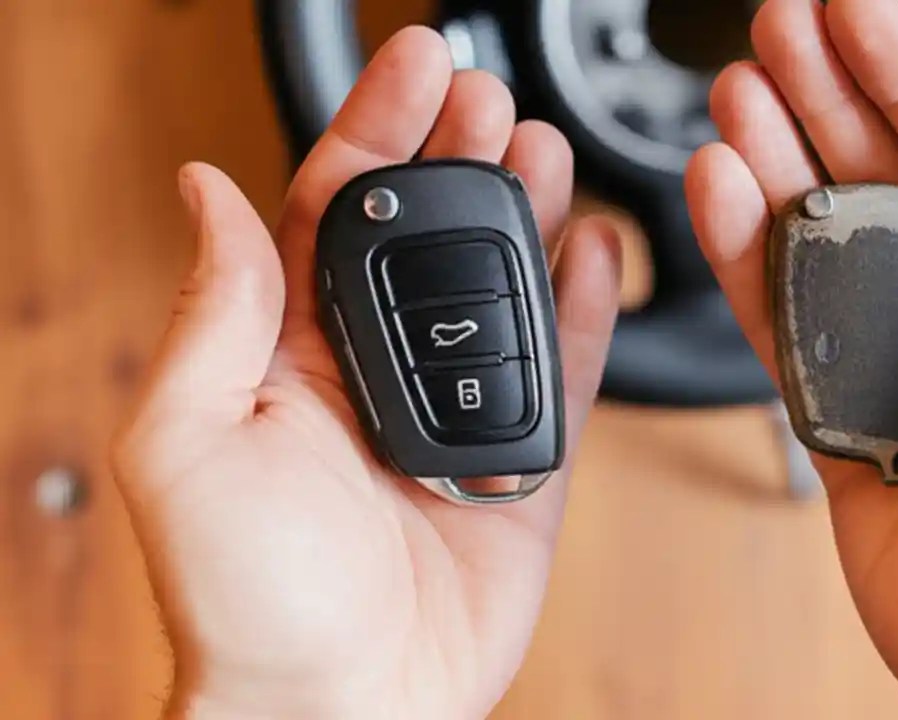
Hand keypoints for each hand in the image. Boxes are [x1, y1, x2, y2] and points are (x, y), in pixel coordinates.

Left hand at [112, 28, 621, 719]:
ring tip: (547, 149)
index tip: (420, 64)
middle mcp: (374, 375)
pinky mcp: (522, 466)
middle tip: (495, 99)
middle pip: (428, 238)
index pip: (335, 211)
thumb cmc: (245, 603)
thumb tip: (207, 190)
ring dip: (527, 213)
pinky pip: (566, 374)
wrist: (339, 711)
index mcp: (290, 356)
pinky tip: (597, 250)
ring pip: (502, 290)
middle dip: (460, 156)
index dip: (377, 128)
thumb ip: (217, 310)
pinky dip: (588, 310)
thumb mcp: (189, 440)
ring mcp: (454, 417)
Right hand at [686, 0, 897, 715]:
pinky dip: (748, 271)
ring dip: (775, 170)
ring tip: (729, 101)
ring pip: (823, 248)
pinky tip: (721, 206)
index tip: (853, 14)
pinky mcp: (848, 434)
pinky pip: (786, 338)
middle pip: (884, 183)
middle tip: (769, 34)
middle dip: (824, 100)